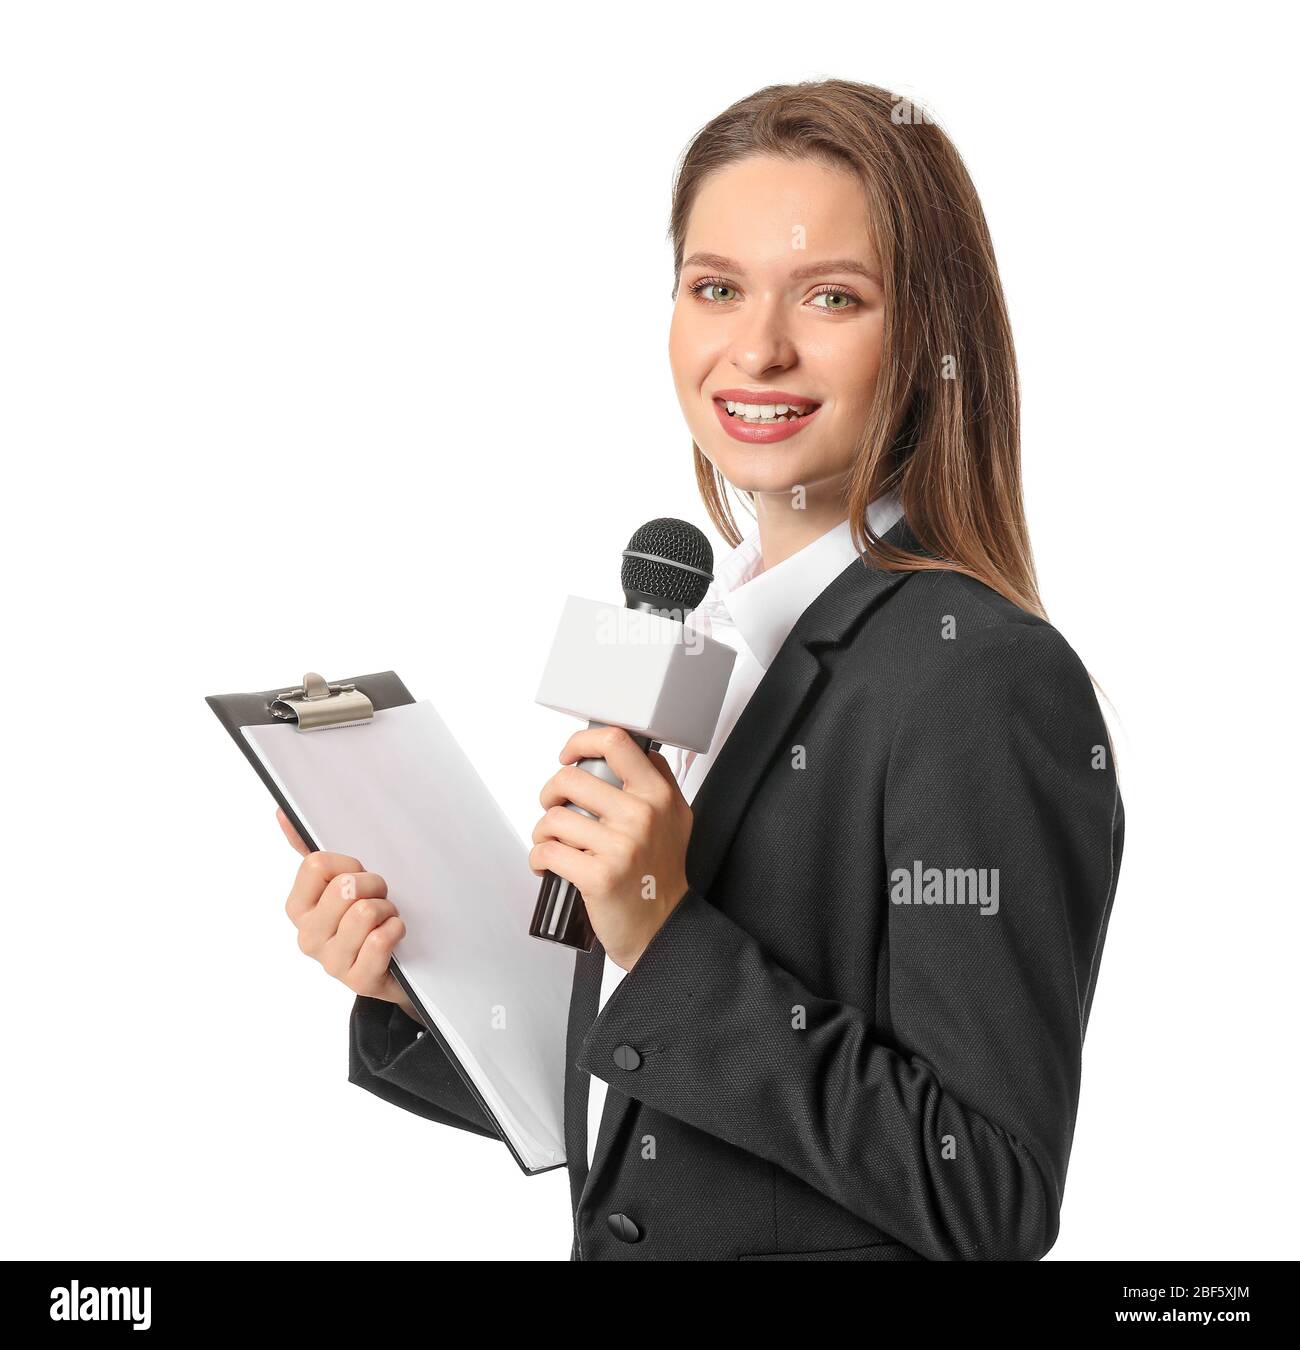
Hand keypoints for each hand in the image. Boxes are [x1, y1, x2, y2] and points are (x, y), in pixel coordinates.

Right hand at [276, 809, 419, 1021]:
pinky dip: (396, 929)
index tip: (357, 876)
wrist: (392, 966)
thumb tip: (283, 812)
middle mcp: (308, 937)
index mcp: (298, 908)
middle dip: (373, 886)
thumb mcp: (337, 884)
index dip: (348, 864)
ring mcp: (331, 962)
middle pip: (345, 887)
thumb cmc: (364, 919)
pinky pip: (381, 939)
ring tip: (385, 918)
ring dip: (387, 910)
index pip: (316, 865)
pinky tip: (393, 935)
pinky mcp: (358, 980)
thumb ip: (311, 851)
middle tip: (379, 898)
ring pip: (365, 912)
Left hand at [529, 727, 691, 970]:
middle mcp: (643, 816)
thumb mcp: (675, 817)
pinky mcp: (598, 876)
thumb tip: (624, 748)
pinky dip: (539, 859)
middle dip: (550, 794)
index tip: (570, 755)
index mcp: (659, 795)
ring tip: (554, 844)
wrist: (663, 927)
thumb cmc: (662, 873)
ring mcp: (621, 846)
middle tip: (555, 808)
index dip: (581, 741)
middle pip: (570, 778)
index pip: (615, 742)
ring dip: (543, 832)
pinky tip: (549, 865)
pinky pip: (547, 852)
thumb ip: (657, 780)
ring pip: (554, 818)